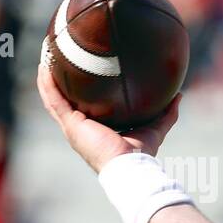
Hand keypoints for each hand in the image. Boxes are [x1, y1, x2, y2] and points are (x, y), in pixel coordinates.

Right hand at [37, 62, 180, 173]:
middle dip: (59, 80)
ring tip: (45, 55)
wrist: (130, 167)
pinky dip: (47, 84)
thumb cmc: (142, 154)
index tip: (80, 71)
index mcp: (96, 128)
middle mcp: (81, 127)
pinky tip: (44, 66)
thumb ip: (167, 113)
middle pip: (64, 99)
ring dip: (47, 77)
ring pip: (53, 97)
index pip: (84, 105)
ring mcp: (73, 127)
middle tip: (56, 58)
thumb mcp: (155, 127)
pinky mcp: (71, 125)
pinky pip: (54, 100)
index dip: (79, 90)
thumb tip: (178, 95)